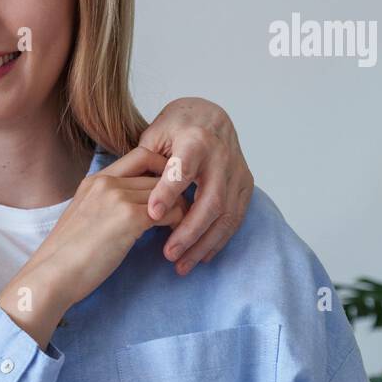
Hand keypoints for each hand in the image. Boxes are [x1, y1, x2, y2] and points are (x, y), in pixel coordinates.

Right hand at [0, 149, 186, 346]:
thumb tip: (136, 210)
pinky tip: (173, 240)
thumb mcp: (83, 218)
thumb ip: (106, 206)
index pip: (141, 155)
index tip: (170, 190)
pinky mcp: (129, 218)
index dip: (162, 168)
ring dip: (181, 209)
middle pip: (158, 172)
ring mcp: (117, 197)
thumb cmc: (65, 257)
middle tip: (183, 211)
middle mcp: (106, 182)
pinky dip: (179, 225)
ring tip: (180, 229)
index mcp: (93, 180)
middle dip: (176, 190)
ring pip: (169, 192)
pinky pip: (171, 212)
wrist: (51, 275)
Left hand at [136, 97, 252, 274]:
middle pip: (210, 200)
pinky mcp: (245, 185)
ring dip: (203, 244)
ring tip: (181, 265)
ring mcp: (237, 172)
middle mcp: (222, 156)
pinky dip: (218, 240)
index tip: (151, 214)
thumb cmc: (175, 126)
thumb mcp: (155, 134)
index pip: (183, 168)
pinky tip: (200, 257)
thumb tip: (136, 196)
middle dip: (189, 231)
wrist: (210, 115)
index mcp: (195, 139)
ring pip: (226, 215)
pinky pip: (235, 218)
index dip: (168, 191)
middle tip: (168, 255)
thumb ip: (147, 163)